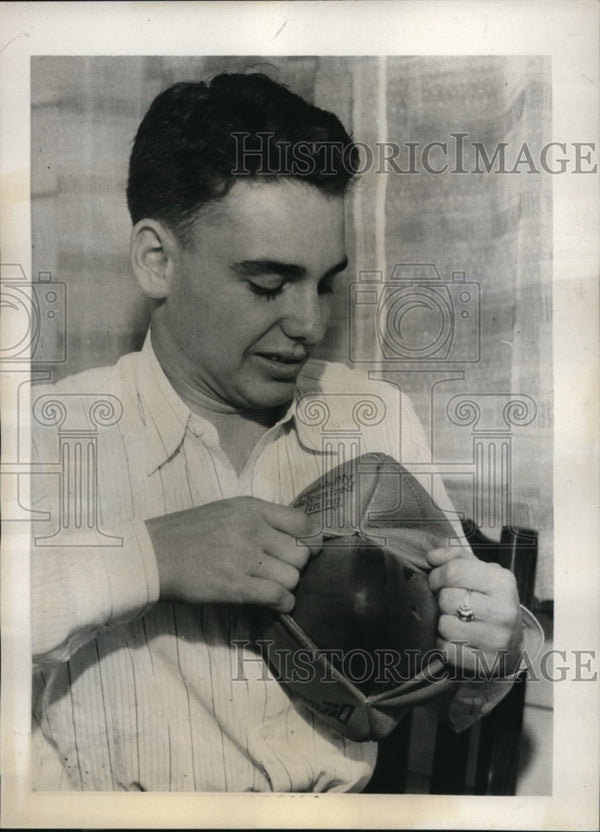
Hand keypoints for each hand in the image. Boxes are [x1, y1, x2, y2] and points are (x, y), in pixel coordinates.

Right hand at [147, 497, 321, 612]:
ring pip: (293, 577)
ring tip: (274, 587)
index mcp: (252, 508)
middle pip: (302, 553)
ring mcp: (245, 558)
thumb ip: (260, 518)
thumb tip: (296, 533)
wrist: (154, 554)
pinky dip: (283, 604)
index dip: (311, 540)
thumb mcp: (227, 510)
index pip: (304, 522)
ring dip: (288, 586)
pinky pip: (278, 596)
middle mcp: (253, 529)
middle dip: (297, 566)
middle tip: (283, 571)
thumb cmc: (189, 532)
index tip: (306, 550)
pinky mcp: (236, 586)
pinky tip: (277, 604)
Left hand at [427, 546, 523, 676]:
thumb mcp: (479, 574)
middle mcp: (505, 610)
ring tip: (453, 622)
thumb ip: (455, 558)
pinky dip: (443, 645)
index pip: (454, 571)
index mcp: (503, 581)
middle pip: (447, 598)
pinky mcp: (488, 664)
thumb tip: (431, 557)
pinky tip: (454, 640)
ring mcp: (498, 639)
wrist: (509, 647)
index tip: (436, 582)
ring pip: (445, 625)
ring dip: (441, 624)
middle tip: (446, 604)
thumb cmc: (487, 602)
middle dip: (439, 600)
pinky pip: (447, 650)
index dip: (437, 576)